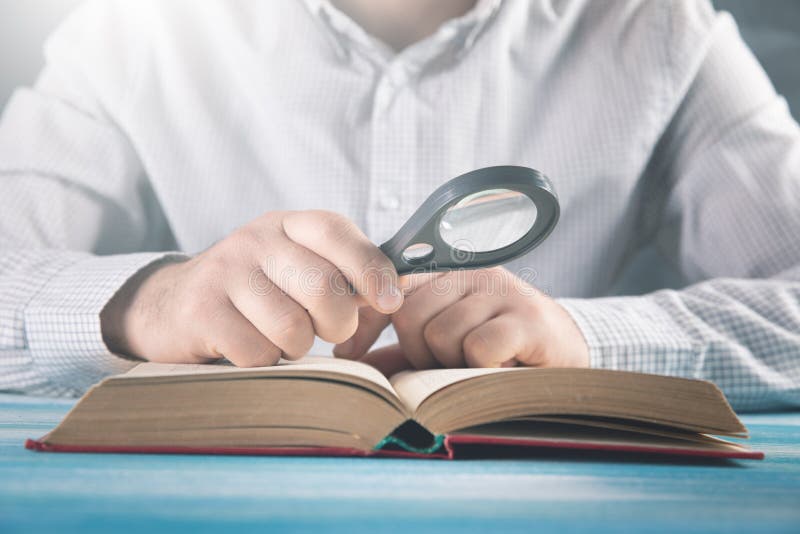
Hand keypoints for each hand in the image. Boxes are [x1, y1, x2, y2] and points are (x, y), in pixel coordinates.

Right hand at [101, 210, 402, 365]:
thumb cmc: (255, 293)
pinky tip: (250, 348)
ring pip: (292, 327)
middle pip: (323, 287)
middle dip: (338, 323)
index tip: (391, 302)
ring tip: (281, 338)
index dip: (371, 268)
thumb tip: (396, 291)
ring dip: (297, 347)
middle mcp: (254, 240)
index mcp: (286, 224)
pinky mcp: (201, 311)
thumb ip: (344, 275)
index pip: (336, 232)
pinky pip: (257, 352)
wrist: (172, 305)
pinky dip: (264, 363)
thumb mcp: (296, 268)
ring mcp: (223, 273)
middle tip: (328, 332)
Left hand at [334, 267, 588, 374]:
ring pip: (441, 333)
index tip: (349, 350)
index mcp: (448, 272)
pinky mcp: (529, 318)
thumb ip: (398, 352)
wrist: (565, 359)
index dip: (366, 319)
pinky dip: (482, 367)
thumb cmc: (497, 354)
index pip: (391, 283)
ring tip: (478, 366)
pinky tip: (500, 368)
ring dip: (453, 364)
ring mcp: (503, 291)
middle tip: (447, 364)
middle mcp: (474, 271)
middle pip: (410, 313)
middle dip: (418, 350)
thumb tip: (349, 360)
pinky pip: (478, 345)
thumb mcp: (441, 349)